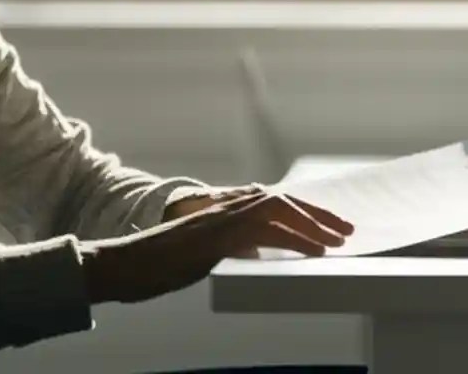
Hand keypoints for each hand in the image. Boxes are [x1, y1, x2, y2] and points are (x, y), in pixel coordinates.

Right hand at [79, 189, 354, 304]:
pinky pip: (263, 232)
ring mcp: (219, 219)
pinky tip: (313, 252)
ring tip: (337, 240)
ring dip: (312, 224)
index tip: (330, 224)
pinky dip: (293, 239)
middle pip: (282, 200)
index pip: (273, 203)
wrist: (120, 266)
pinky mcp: (214, 236)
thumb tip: (260, 250)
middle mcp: (224, 207)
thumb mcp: (203, 252)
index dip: (305, 211)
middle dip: (318, 213)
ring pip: (277, 210)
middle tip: (347, 229)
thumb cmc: (157, 264)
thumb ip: (231, 245)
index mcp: (223, 210)